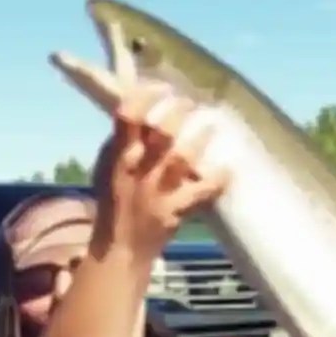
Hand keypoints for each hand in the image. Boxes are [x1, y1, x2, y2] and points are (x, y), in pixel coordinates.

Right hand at [92, 84, 229, 259]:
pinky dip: (217, 180)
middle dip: (180, 112)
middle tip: (192, 103)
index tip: (161, 87)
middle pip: (161, 132)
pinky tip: (228, 170)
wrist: (120, 248)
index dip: (146, 95)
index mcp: (119, 156)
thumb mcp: (107, 168)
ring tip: (213, 126)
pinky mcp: (177, 210)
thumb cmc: (114, 202)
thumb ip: (121, 141)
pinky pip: (201, 192)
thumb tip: (139, 109)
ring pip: (183, 157)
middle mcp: (140, 170)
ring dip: (201, 138)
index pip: (128, 115)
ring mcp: (159, 190)